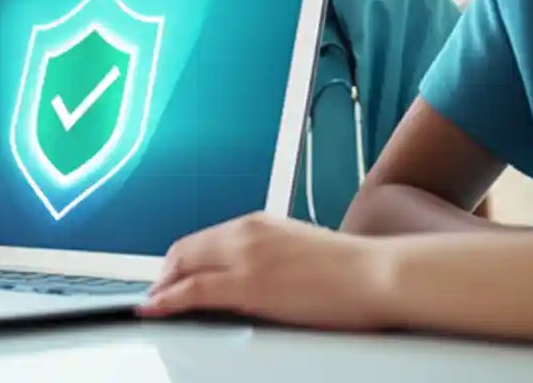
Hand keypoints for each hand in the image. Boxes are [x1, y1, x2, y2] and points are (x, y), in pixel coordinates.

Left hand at [139, 213, 394, 330]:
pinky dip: (167, 300)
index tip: (170, 277)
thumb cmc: (352, 270)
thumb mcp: (299, 250)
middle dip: (165, 275)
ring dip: (162, 287)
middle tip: (156, 295)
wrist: (379, 274)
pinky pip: (192, 291)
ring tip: (153, 306)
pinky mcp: (248, 284)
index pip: (203, 240)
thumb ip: (270, 256)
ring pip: (183, 268)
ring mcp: (244, 257)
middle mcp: (245, 233)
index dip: (180, 262)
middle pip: (185, 251)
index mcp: (258, 223)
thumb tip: (254, 276)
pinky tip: (155, 309)